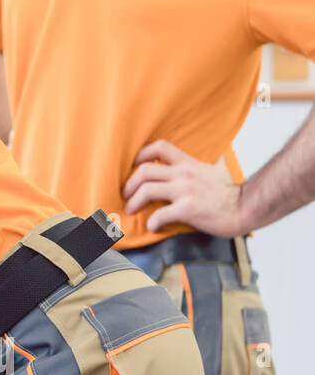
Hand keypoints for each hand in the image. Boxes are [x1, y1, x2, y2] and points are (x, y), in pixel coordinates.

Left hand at [122, 140, 245, 236]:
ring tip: (131, 209)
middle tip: (125, 194)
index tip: (132, 165)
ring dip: (133, 201)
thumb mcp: (217, 170)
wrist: (248, 207)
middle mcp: (184, 174)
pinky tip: (152, 226)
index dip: (141, 154)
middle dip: (129, 183)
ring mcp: (185, 191)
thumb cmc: (232, 193)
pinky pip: (160, 214)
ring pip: (147, 190)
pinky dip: (152, 222)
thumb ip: (205, 164)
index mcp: (189, 164)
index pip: (160, 147)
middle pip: (145, 170)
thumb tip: (210, 158)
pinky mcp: (188, 209)